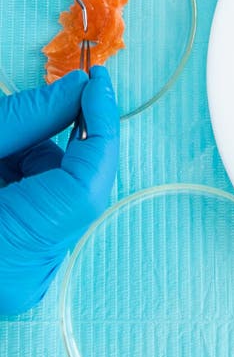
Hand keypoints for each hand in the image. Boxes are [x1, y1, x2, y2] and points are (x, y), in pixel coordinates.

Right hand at [0, 67, 118, 315]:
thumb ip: (31, 116)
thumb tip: (80, 87)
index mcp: (12, 251)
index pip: (88, 184)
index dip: (101, 125)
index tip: (97, 80)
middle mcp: (26, 276)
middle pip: (78, 188)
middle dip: (65, 136)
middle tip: (58, 94)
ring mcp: (23, 276)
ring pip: (59, 195)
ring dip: (38, 155)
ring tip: (2, 143)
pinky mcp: (17, 267)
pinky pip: (41, 208)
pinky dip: (25, 175)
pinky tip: (1, 161)